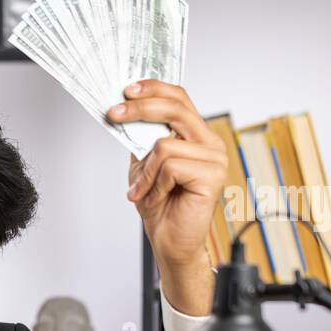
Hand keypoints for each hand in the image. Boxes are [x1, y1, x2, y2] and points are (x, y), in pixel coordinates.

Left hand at [109, 80, 226, 314]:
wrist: (169, 241)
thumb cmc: (160, 205)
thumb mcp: (143, 165)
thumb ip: (141, 139)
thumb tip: (123, 110)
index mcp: (197, 135)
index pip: (179, 98)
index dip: (153, 89)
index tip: (126, 90)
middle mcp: (210, 143)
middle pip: (175, 109)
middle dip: (140, 109)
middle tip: (114, 114)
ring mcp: (215, 159)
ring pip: (165, 145)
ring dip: (145, 172)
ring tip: (144, 191)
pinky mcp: (212, 176)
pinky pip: (170, 166)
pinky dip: (154, 185)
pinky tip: (156, 199)